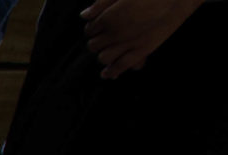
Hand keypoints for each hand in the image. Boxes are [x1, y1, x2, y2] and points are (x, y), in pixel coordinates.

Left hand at [81, 0, 203, 75]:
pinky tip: (106, 74)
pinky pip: (122, 66)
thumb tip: (84, 15)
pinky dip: (112, 72)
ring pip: (104, 58)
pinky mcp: (142, 51)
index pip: (90, 30)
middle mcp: (115, 33)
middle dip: (97, 41)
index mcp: (108, 17)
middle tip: (104, 37)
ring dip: (104, 54)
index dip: (93, 28)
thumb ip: (101, 3)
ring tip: (108, 50)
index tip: (98, 26)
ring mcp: (128, 44)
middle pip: (94, 45)